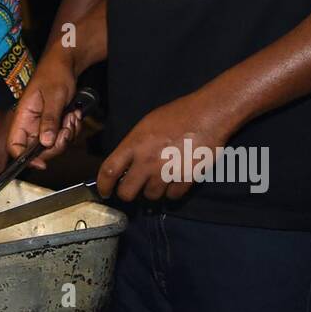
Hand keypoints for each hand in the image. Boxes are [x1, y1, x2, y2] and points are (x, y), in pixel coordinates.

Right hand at [6, 56, 81, 169]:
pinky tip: (74, 115)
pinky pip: (62, 137)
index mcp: (23, 117)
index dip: (24, 158)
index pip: (14, 145)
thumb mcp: (53, 97)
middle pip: (37, 151)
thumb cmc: (54, 73)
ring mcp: (42, 125)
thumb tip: (45, 143)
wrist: (66, 63)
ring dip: (67, 135)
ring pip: (53, 145)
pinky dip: (72, 129)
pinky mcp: (54, 124)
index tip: (41, 163)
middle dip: (56, 145)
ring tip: (71, 116)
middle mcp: (30, 124)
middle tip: (66, 129)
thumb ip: (49, 120)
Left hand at [97, 89, 234, 201]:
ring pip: (151, 196)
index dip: (103, 185)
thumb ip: (134, 145)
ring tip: (158, 178)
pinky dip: (172, 191)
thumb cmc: (177, 114)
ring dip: (152, 191)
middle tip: (132, 190)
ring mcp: (167, 172)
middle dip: (127, 194)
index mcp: (135, 144)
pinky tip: (174, 180)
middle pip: (127, 192)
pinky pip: (173, 196)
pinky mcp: (186, 179)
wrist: (207, 115)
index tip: (104, 191)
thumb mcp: (146, 124)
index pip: (109, 171)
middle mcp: (147, 161)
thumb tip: (125, 162)